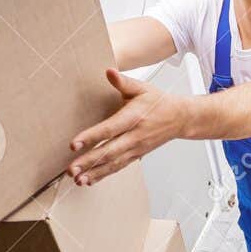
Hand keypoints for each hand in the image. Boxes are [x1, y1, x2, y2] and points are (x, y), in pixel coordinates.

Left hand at [68, 69, 189, 184]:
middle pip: (109, 151)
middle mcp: (135, 136)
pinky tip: (89, 180)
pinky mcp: (136, 155)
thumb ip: (123, 81)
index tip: (74, 144)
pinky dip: (103, 175)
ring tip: (78, 180)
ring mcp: (136, 148)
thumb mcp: (142, 88)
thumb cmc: (158, 102)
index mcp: (134, 117)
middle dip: (89, 161)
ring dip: (94, 173)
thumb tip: (108, 71)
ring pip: (113, 163)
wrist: (180, 118)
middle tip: (71, 169)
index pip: (110, 129)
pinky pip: (118, 167)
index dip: (91, 137)